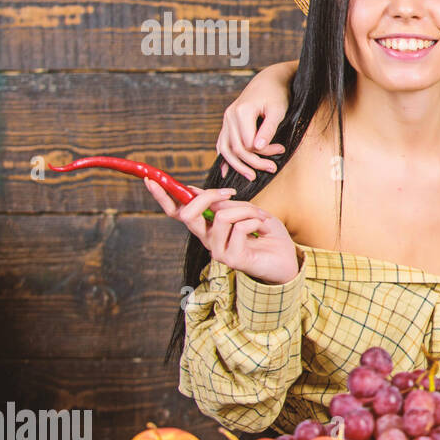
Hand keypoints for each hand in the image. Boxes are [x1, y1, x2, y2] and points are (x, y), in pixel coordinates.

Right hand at [144, 178, 299, 284]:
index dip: (163, 197)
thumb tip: (198, 191)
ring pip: (221, 217)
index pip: (178, 213)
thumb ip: (224, 204)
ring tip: (259, 217)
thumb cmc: (268, 235)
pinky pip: (239, 228)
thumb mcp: (246, 211)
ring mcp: (218, 251)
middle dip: (208, 196)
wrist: (287, 260)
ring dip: (244, 209)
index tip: (151, 180)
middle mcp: (208, 240)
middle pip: (188, 215)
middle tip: (229, 193)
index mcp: (207, 228)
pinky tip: (263, 227)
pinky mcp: (232, 258)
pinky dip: (254, 220)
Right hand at [217, 60, 296, 180]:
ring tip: (252, 176)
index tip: (281, 151)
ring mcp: (226, 120)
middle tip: (272, 169)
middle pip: (236, 149)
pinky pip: (222, 143)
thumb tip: (257, 148)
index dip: (264, 153)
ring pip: (226, 149)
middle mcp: (229, 116)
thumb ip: (268, 129)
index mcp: (241, 112)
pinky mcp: (227, 123)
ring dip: (237, 165)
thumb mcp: (277, 111)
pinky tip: (228, 171)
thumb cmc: (276, 95)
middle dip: (253, 162)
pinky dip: (225, 158)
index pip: (248, 143)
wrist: (268, 81)